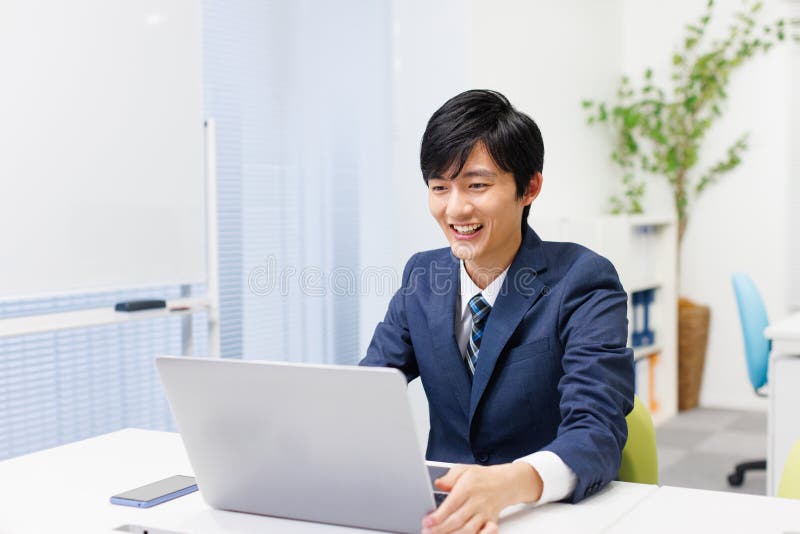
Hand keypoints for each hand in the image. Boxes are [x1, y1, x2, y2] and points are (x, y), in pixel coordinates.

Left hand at [421, 462, 542, 533]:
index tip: (427, 521)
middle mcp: (477, 502)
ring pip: (469, 529)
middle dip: (441, 528)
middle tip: (428, 532)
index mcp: (468, 487)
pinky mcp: (490, 523)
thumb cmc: (482, 477)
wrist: (505, 483)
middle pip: (458, 520)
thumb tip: (438, 483)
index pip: (452, 504)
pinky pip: (482, 533)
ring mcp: (484, 514)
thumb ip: (449, 477)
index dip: (438, 515)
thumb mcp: (464, 469)